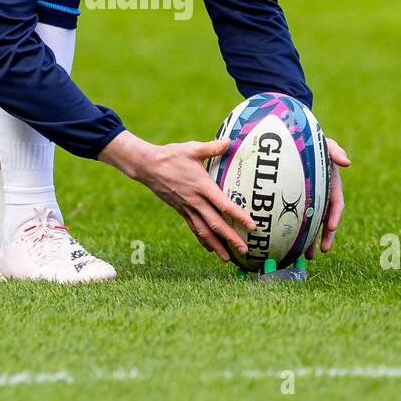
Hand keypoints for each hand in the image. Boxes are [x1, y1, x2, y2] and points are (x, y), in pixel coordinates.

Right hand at [99, 132, 254, 260]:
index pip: (224, 205)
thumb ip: (212, 147)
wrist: (148, 166)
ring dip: (217, 246)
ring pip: (204, 232)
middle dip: (231, 239)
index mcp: (202, 186)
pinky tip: (210, 249)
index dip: (239, 216)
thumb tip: (230, 141)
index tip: (252, 226)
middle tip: (245, 250)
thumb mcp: (192, 149)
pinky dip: (203, 240)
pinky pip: (194, 229)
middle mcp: (196, 201)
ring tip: (228, 259)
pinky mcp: (181, 211)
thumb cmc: (171, 156)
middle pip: (216, 224)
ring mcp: (187, 208)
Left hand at [305, 137, 348, 259]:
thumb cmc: (313, 141)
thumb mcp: (326, 143)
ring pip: (312, 223)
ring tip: (305, 257)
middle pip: (325, 220)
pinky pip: (297, 217)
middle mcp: (322, 195)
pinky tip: (289, 243)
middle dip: (324, 236)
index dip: (335, 216)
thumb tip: (347, 162)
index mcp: (332, 184)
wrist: (296, 139)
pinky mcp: (296, 200)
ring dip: (310, 239)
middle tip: (320, 251)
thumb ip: (335, 150)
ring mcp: (310, 199)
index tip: (331, 227)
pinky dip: (295, 230)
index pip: (336, 204)